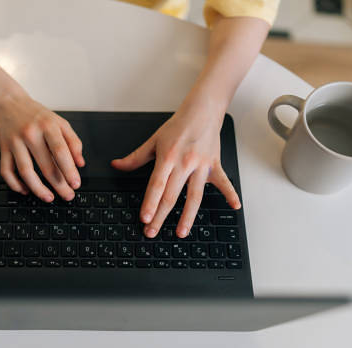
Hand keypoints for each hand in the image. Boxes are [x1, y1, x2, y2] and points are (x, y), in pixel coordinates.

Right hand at [0, 91, 84, 201]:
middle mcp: (30, 133)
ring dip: (38, 189)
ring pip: (25, 171)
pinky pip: (7, 171)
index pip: (60, 151)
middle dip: (59, 184)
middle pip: (45, 165)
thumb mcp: (59, 122)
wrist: (9, 102)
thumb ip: (73, 141)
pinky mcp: (3, 148)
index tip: (76, 183)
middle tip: (67, 195)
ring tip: (49, 198)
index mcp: (48, 126)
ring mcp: (15, 142)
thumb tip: (80, 163)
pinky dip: (15, 184)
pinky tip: (26, 190)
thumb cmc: (36, 114)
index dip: (69, 170)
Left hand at [111, 108, 240, 238]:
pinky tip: (234, 206)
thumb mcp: (153, 140)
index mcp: (168, 157)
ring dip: (188, 216)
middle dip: (160, 216)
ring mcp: (201, 166)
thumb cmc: (178, 126)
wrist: (202, 111)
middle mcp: (184, 163)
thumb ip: (135, 158)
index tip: (144, 218)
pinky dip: (230, 193)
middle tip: (152, 232)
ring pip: (195, 196)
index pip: (156, 185)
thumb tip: (117, 165)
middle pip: (171, 195)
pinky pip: (224, 181)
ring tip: (181, 233)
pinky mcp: (214, 165)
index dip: (150, 203)